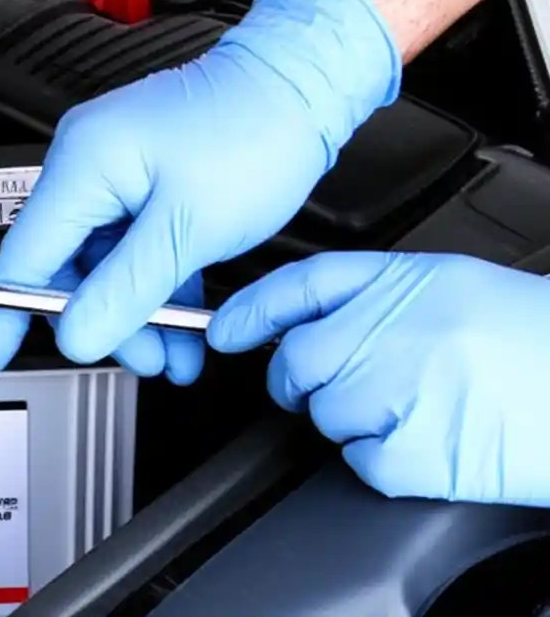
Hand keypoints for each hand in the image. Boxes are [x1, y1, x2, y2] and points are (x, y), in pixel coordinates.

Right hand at [0, 0, 401, 382]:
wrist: (304, 81)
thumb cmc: (256, 129)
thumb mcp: (190, 228)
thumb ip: (126, 288)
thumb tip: (77, 334)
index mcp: (84, 164)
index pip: (24, 256)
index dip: (7, 314)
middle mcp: (88, 162)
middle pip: (64, 265)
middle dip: (99, 321)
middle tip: (142, 355)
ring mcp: (116, 169)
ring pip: (102, 262)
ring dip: (135, 312)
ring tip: (174, 348)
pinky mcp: (145, 178)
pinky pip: (132, 244)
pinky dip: (155, 285)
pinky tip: (182, 319)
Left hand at [210, 252, 549, 507]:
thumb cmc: (534, 340)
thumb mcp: (452, 288)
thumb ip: (374, 298)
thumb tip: (304, 321)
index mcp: (403, 282)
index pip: (300, 285)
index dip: (252, 309)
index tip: (225, 328)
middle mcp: (391, 331)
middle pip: (295, 362)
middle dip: (303, 380)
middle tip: (345, 384)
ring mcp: (396, 393)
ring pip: (324, 415)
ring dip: (355, 419)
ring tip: (421, 405)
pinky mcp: (411, 454)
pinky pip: (358, 462)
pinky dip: (384, 460)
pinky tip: (432, 437)